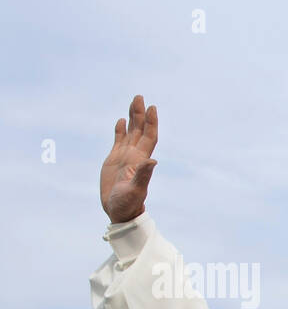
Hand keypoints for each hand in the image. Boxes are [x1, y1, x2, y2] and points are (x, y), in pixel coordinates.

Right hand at [100, 95, 158, 223]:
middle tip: (139, 96)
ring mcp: (125, 157)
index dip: (151, 123)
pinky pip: (118, 141)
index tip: (152, 107)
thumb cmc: (128, 204)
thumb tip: (153, 161)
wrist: (120, 212)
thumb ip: (143, 176)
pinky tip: (120, 121)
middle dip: (140, 114)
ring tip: (133, 102)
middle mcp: (134, 156)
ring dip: (132, 118)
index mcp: (140, 161)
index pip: (148, 137)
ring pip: (130, 133)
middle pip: (139, 130)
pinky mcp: (114, 160)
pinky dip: (120, 130)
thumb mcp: (135, 190)